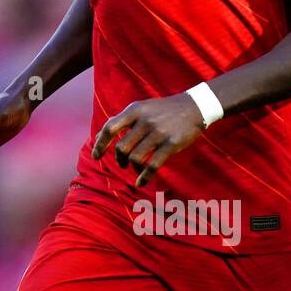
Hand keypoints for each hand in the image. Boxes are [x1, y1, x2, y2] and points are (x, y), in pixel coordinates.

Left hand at [91, 94, 205, 188]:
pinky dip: (144, 177)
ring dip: (132, 167)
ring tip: (136, 168)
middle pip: (122, 147)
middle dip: (119, 159)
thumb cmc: (164, 110)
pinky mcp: (171, 144)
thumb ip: (123, 120)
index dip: (100, 144)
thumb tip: (100, 135)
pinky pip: (152, 165)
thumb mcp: (142, 107)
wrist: (194, 107)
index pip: (110, 128)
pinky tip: (141, 183)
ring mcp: (158, 133)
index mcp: (134, 110)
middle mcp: (144, 121)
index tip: (95, 157)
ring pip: (135, 158)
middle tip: (122, 163)